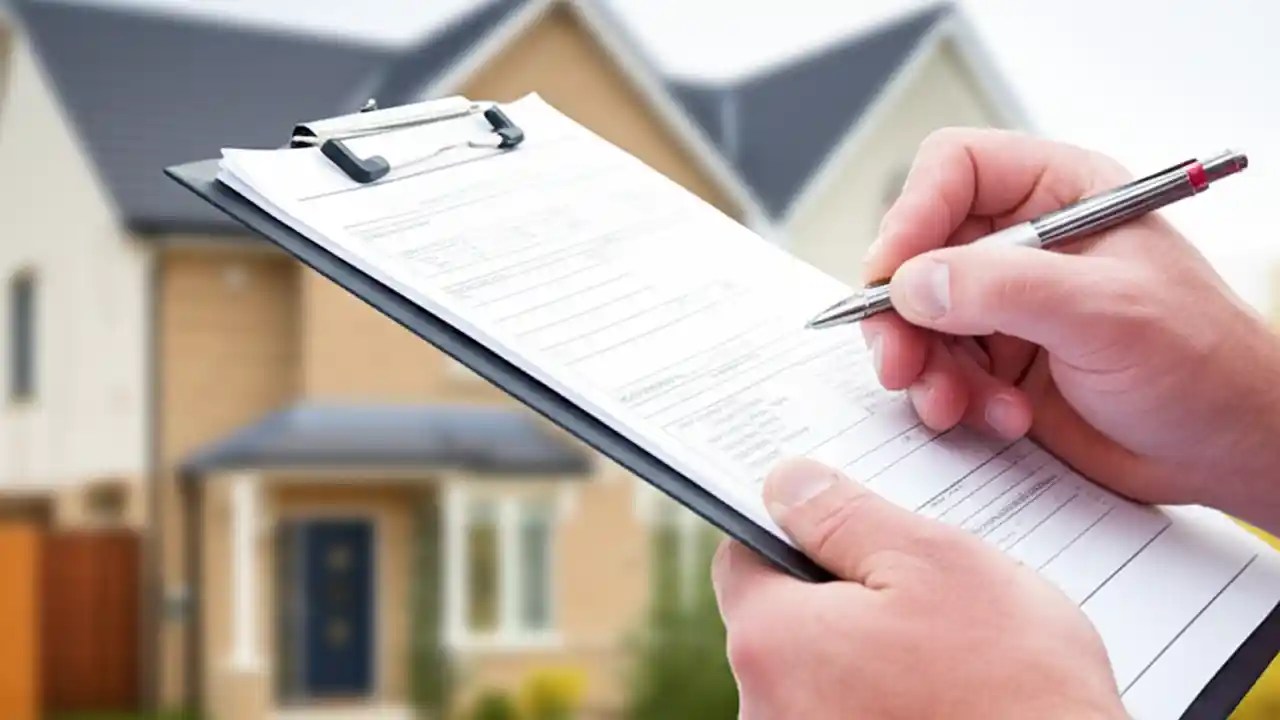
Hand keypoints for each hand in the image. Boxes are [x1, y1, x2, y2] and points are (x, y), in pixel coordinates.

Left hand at [714, 458, 1125, 719]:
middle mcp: (765, 711)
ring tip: (948, 660)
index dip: (794, 534)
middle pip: (783, 624)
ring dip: (867, 660)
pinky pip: (846, 717)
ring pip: (819, 677)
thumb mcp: (937, 565)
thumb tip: (786, 485)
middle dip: (840, 601)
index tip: (842, 530)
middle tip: (921, 596)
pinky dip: (885, 706)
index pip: (742, 561)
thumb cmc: (1017, 691)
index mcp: (771, 643)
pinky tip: (947, 704)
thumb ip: (844, 516)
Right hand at [863, 128, 1279, 532]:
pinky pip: (937, 370)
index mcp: (1059, 194)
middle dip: (901, 314)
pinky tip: (997, 419)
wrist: (1226, 450)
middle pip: (918, 251)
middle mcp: (1023, 244)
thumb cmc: (1202, 364)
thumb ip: (1005, 290)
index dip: (913, 214)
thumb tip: (913, 283)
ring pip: (916, 318)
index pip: (955, 170)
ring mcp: (1006, 305)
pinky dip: (950, 399)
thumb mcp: (1107, 315)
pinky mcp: (997, 362)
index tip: (891, 275)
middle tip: (899, 363)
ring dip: (925, 368)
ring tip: (953, 405)